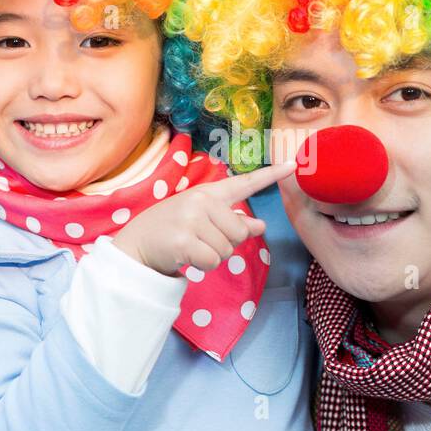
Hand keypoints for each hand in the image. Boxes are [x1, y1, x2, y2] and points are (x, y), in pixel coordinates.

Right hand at [111, 161, 296, 275]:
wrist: (137, 244)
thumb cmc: (174, 229)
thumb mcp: (203, 220)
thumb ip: (234, 222)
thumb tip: (260, 226)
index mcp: (210, 193)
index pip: (245, 182)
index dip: (270, 175)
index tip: (293, 165)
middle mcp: (202, 200)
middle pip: (240, 233)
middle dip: (226, 244)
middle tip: (201, 240)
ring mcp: (192, 219)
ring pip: (227, 250)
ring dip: (213, 256)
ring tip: (193, 247)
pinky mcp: (183, 240)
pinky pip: (213, 261)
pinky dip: (203, 266)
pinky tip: (188, 257)